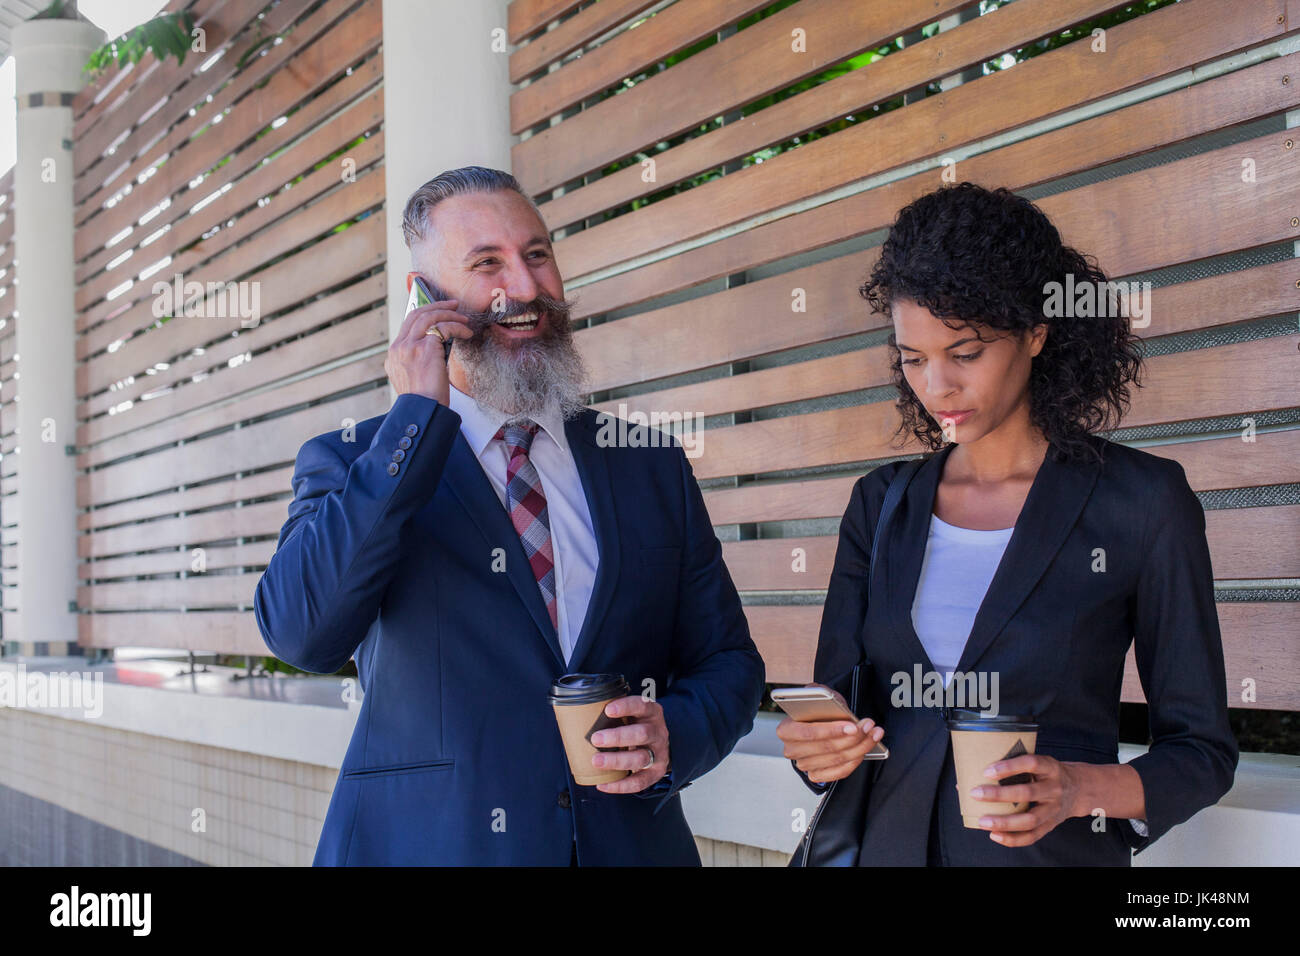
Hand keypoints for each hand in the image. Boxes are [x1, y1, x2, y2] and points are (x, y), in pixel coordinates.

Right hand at [386, 297, 474, 406]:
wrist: (424, 411)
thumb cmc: (426, 400)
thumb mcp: (416, 377)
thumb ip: (419, 359)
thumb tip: (439, 345)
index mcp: (394, 355)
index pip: (408, 325)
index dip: (425, 315)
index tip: (439, 313)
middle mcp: (398, 348)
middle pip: (416, 314)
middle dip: (437, 306)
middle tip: (453, 305)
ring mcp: (409, 347)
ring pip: (429, 317)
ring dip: (449, 314)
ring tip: (463, 318)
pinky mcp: (424, 348)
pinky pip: (443, 328)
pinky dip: (457, 327)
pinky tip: (466, 333)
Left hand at [589, 695, 669, 793]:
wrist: (658, 745)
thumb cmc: (636, 726)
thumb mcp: (632, 713)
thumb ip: (613, 713)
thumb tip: (577, 713)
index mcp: (651, 712)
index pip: (642, 705)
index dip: (626, 707)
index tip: (607, 710)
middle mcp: (657, 732)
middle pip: (642, 734)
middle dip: (618, 737)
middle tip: (595, 739)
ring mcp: (658, 753)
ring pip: (640, 758)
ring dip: (616, 760)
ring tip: (596, 761)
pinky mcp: (655, 772)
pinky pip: (639, 782)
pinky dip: (620, 785)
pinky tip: (603, 784)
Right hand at [776, 685, 884, 783]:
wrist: (813, 728)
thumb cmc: (813, 712)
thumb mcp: (813, 697)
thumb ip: (818, 693)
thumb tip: (828, 697)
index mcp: (786, 730)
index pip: (808, 733)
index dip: (832, 731)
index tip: (853, 726)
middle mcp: (792, 750)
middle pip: (827, 748)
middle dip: (853, 737)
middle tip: (869, 726)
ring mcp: (803, 765)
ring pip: (837, 759)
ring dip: (860, 747)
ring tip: (874, 734)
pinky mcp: (816, 775)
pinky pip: (839, 772)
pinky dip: (855, 761)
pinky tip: (865, 749)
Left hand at [970, 754, 1084, 845]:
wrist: (1078, 789)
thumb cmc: (1046, 773)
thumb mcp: (1038, 762)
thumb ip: (1011, 766)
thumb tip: (967, 776)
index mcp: (1050, 767)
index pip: (1031, 763)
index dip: (1009, 767)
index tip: (986, 771)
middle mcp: (1054, 788)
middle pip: (1027, 793)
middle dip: (999, 795)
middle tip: (976, 794)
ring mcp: (1054, 809)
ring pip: (1030, 819)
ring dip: (1004, 822)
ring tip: (982, 821)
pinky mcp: (1051, 825)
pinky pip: (1033, 836)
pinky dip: (1013, 839)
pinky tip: (994, 835)